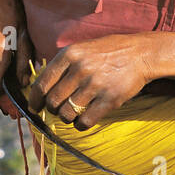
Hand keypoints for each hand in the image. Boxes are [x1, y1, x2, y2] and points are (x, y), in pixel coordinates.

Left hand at [23, 31, 174, 130]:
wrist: (140, 54)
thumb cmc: (108, 52)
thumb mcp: (82, 48)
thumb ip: (62, 64)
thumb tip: (40, 87)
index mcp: (69, 55)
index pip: (42, 84)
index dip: (34, 100)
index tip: (34, 108)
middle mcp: (80, 69)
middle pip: (52, 101)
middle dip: (52, 110)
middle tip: (57, 109)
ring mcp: (95, 85)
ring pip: (66, 113)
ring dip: (66, 118)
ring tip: (71, 114)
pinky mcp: (109, 99)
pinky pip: (85, 122)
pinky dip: (80, 126)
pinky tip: (82, 121)